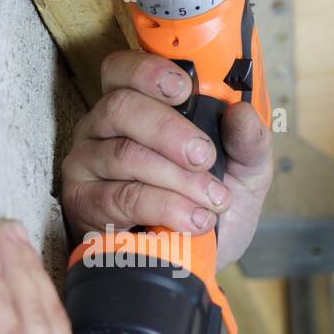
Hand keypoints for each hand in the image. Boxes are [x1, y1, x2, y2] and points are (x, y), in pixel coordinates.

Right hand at [60, 49, 272, 268]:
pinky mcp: (84, 203)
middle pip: (122, 107)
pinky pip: (120, 197)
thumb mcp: (245, 176)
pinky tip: (193, 220)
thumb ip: (250, 143)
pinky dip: (164, 207)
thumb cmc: (210, 208)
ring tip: (212, 201)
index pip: (123, 71)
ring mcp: (88, 165)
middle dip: (171, 131)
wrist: (194, 263)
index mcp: (137, 108)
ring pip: (124, 155)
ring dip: (178, 179)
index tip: (186, 90)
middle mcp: (103, 130)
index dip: (150, 72)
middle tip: (205, 158)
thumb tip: (242, 112)